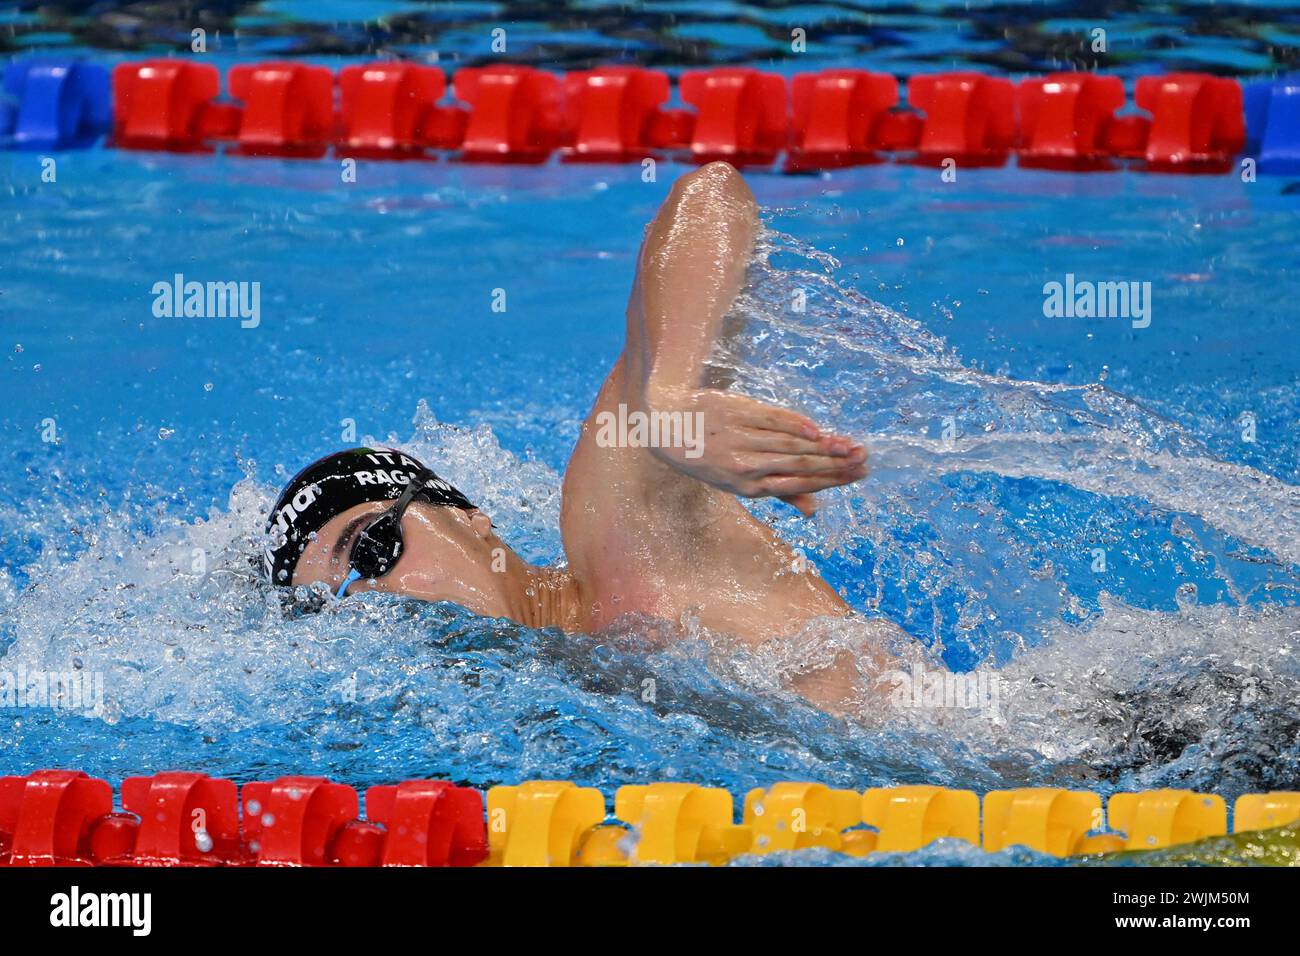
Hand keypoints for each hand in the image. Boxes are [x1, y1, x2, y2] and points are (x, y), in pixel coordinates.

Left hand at [644, 386, 868, 515]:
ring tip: (850, 446)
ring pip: (790, 444)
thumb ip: (779, 492)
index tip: (857, 475)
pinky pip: (773, 419)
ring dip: (824, 446)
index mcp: (748, 487)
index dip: (830, 481)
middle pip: (799, 464)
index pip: (798, 484)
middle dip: (835, 464)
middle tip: (864, 461)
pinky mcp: (737, 413)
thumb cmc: (708, 458)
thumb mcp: (737, 482)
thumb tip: (814, 511)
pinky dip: (798, 424)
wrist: (667, 426)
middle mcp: (746, 465)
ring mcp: (741, 438)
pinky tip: (818, 430)